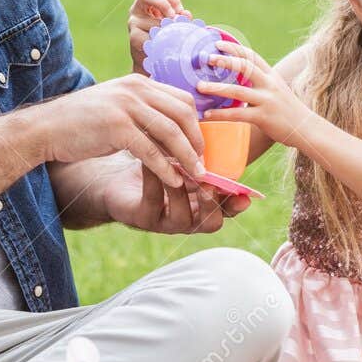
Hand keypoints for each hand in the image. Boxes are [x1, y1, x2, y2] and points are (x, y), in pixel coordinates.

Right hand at [32, 74, 205, 187]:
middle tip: (203, 164)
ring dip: (187, 157)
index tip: (200, 147)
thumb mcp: (116, 108)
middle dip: (197, 141)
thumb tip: (169, 130)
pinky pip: (151, 150)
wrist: (45, 128)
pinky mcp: (116, 128)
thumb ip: (141, 111)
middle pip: (182, 113)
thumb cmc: (81, 122)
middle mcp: (135, 89)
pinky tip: (173, 182)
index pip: (182, 99)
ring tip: (196, 176)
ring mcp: (125, 107)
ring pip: (171, 132)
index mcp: (138, 83)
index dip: (197, 125)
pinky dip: (165, 168)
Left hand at [103, 161, 249, 233]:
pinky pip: (153, 202)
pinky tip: (151, 162)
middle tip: (210, 183)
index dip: (237, 204)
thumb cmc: (157, 165)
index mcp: (203, 204)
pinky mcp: (142, 219)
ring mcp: (165, 223)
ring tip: (176, 165)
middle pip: (211, 223)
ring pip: (181, 217)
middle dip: (213, 204)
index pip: (227, 210)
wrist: (116, 178)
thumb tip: (228, 139)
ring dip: (181, 189)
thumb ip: (202, 158)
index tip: (244, 194)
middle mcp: (189, 218)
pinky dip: (155, 180)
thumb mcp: (182, 160)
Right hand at [127, 0, 185, 73]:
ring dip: (165, 29)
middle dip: (163, 4)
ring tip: (171, 39)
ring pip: (151, 19)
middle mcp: (137, 10)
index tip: (180, 11)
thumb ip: (180, 19)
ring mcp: (133, 23)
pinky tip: (164, 48)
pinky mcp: (133, 37)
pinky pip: (150, 36)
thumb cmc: (165, 40)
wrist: (153, 63)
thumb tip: (186, 15)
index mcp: (149, 3)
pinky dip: (160, 42)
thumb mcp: (174, 26)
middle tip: (173, 17)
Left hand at [196, 41, 317, 147]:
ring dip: (217, 88)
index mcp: (272, 76)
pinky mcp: (264, 117)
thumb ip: (261, 84)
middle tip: (207, 58)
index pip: (252, 56)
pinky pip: (238, 114)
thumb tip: (240, 80)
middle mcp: (270, 85)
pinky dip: (221, 114)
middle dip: (225, 61)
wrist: (307, 129)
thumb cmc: (288, 111)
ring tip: (199, 87)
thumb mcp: (277, 91)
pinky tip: (208, 114)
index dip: (234, 48)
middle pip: (245, 67)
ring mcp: (267, 100)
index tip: (217, 42)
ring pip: (238, 90)